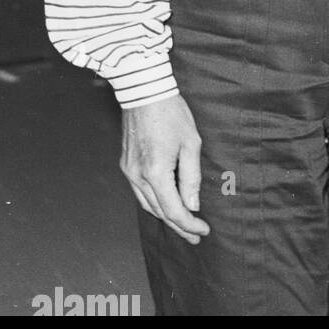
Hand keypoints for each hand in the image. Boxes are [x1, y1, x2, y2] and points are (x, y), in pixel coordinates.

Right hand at [120, 94, 209, 243]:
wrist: (144, 92)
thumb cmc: (171, 113)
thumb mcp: (191, 143)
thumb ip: (191, 177)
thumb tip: (192, 204)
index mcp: (156, 173)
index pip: (173, 210)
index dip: (189, 224)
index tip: (203, 231)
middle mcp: (138, 177)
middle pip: (159, 212)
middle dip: (178, 226)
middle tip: (195, 236)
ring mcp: (128, 171)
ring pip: (147, 205)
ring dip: (165, 216)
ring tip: (183, 224)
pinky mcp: (126, 165)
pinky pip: (140, 192)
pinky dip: (154, 202)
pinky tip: (165, 203)